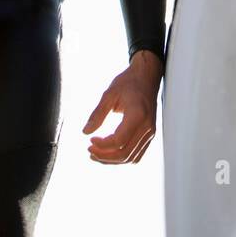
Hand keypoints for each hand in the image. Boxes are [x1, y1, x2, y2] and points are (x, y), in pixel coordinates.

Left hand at [83, 50, 162, 164]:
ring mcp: (150, 132)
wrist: (147, 76)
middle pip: (125, 153)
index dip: (102, 145)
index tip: (90, 140)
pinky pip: (136, 154)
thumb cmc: (128, 82)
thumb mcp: (109, 94)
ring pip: (131, 158)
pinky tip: (109, 152)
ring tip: (96, 154)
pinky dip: (122, 157)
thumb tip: (85, 132)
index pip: (119, 141)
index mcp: (138, 115)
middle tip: (89, 150)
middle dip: (104, 156)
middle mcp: (147, 127)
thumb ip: (97, 114)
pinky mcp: (149, 135)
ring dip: (112, 160)